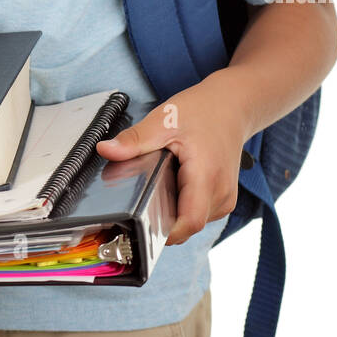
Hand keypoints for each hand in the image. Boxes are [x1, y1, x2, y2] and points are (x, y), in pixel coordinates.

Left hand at [95, 72, 246, 244]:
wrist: (231, 106)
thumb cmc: (203, 111)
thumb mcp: (164, 120)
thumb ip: (135, 139)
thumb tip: (105, 150)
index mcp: (207, 176)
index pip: (189, 222)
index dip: (163, 230)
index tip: (140, 224)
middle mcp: (221, 193)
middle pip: (187, 225)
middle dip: (162, 217)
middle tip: (145, 192)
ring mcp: (225, 199)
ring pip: (192, 222)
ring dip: (173, 210)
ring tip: (165, 181)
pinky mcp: (223, 199)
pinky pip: (199, 213)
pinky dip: (183, 204)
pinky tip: (176, 183)